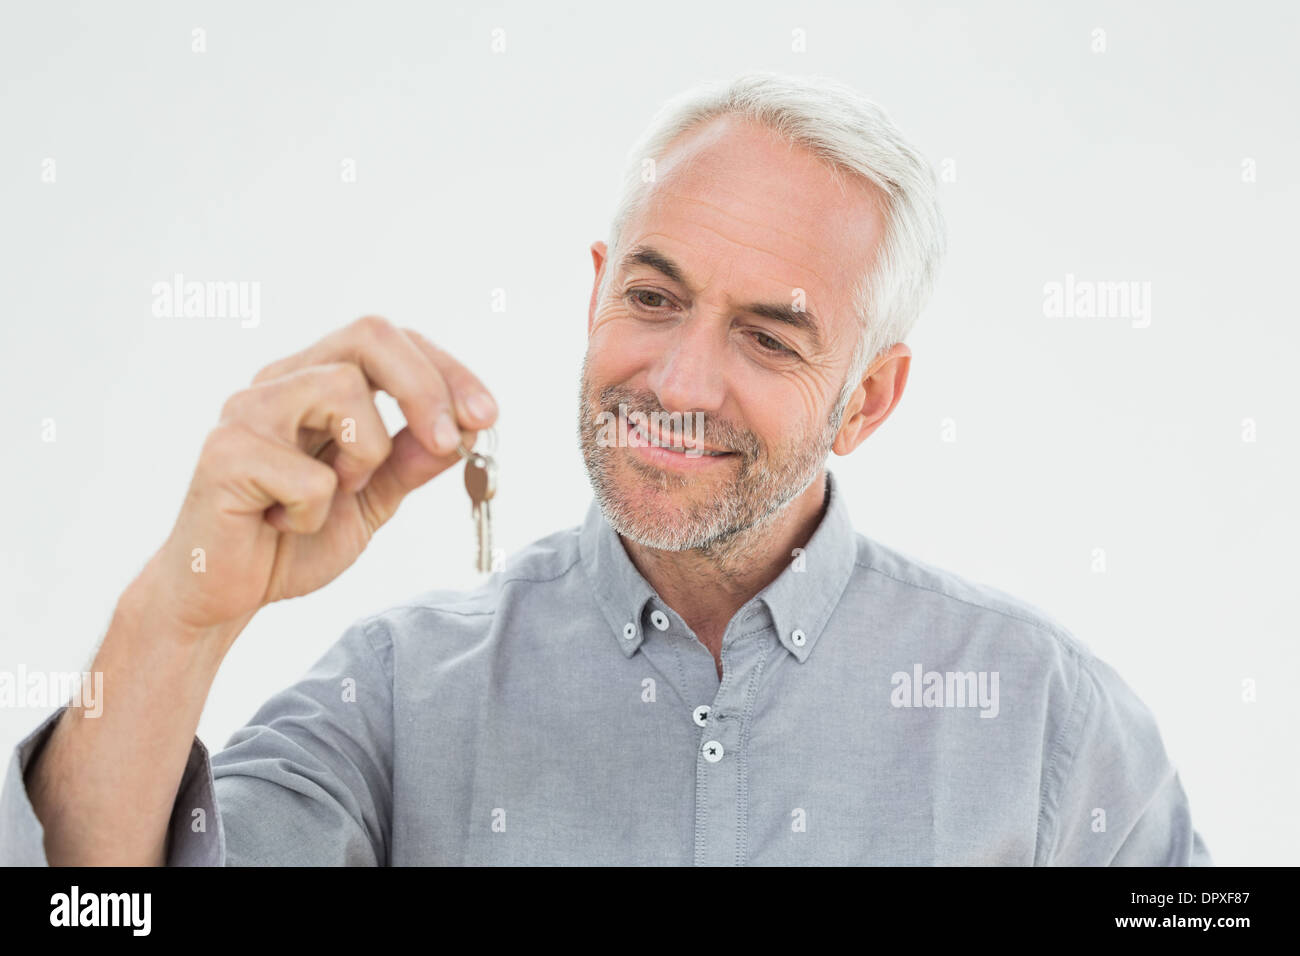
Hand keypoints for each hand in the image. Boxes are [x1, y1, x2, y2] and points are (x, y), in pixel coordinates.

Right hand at [139, 315, 495, 649]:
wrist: (222, 595)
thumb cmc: (292, 540)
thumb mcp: (373, 498)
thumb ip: (413, 460)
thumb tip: (468, 426)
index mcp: (316, 380)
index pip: (392, 342)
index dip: (447, 371)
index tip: (487, 416)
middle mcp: (280, 382)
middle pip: (369, 336)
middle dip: (425, 387)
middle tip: (450, 441)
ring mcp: (247, 411)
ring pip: (341, 390)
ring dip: (366, 455)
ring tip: (336, 494)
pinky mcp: (225, 453)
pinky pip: (309, 473)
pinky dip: (315, 511)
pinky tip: (284, 523)